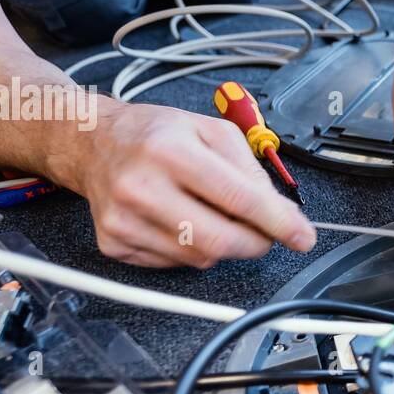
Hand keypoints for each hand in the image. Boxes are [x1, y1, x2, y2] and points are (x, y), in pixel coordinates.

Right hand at [49, 100, 315, 267]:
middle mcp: (141, 187)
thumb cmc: (154, 134)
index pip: (238, 198)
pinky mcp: (114, 243)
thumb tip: (280, 211)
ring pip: (200, 258)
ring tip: (212, 215)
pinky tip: (181, 221)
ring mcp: (123, 220)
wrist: (91, 142)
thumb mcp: (210, 129)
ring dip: (223, 246)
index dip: (278, 222)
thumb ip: (250, 168)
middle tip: (266, 234)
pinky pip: (174, 264)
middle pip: (220, 241)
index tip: (302, 237)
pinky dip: (192, 250)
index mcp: (170, 150)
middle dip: (256, 244)